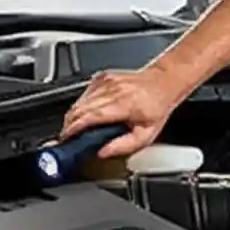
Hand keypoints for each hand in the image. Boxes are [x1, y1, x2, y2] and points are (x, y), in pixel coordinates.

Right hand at [58, 68, 180, 157]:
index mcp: (124, 105)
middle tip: (68, 135)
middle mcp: (114, 90)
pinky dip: (82, 103)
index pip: (91, 116)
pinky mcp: (104, 76)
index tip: (67, 136)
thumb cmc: (156, 107)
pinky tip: (88, 111)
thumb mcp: (145, 135)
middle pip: (80, 108)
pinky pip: (85, 92)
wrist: (163, 83)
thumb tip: (104, 152)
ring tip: (76, 126)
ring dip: (74, 114)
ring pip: (80, 99)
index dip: (75, 127)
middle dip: (69, 123)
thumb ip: (123, 146)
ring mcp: (107, 81)